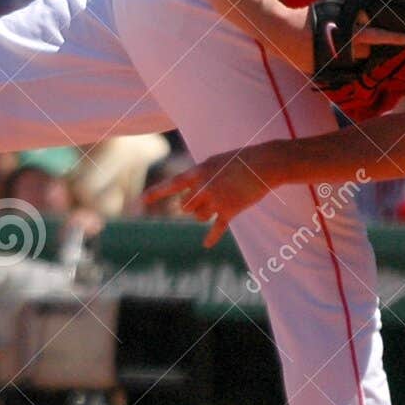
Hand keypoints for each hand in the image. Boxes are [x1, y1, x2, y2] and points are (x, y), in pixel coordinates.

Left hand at [141, 147, 271, 246]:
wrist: (264, 164)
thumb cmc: (240, 160)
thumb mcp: (215, 162)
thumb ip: (200, 177)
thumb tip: (191, 197)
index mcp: (199, 172)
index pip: (172, 184)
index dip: (156, 193)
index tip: (141, 200)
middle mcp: (204, 187)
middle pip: (186, 206)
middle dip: (192, 206)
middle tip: (205, 198)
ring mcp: (217, 200)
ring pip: (199, 217)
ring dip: (204, 214)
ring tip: (218, 203)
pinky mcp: (231, 210)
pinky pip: (217, 228)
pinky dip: (211, 237)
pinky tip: (206, 245)